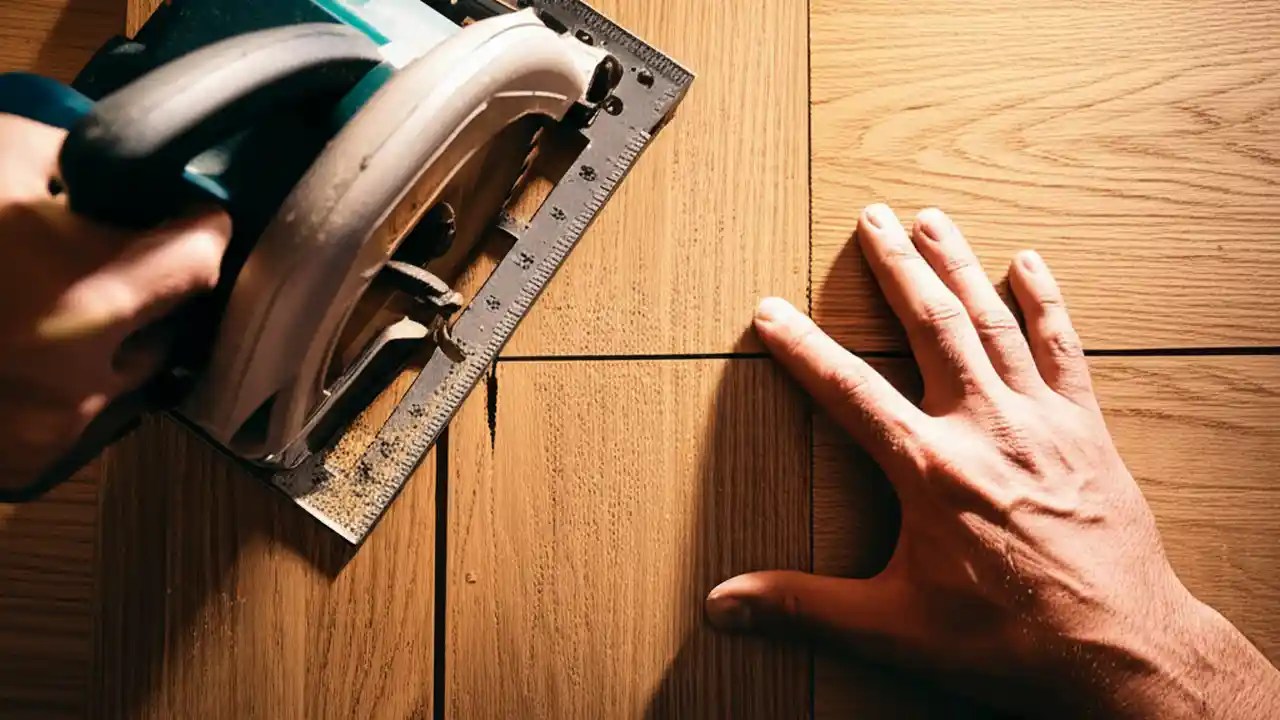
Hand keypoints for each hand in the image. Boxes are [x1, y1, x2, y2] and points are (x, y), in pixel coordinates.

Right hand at [0, 113, 230, 489]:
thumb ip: (76, 161)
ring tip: (46, 303)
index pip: (203, 256)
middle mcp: (86, 374)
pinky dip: (63, 383)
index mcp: (91, 291)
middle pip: (174, 321)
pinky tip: (19, 351)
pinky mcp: (25, 462)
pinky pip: (80, 416)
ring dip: (109, 340)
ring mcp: (55, 428)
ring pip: (128, 374)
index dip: (198, 223)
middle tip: (106, 255)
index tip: (191, 212)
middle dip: (151, 286)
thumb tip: (124, 177)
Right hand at [706, 204, 1279, 716]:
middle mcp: (986, 429)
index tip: (772, 310)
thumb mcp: (894, 629)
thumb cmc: (1011, 642)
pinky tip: (1030, 264)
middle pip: (932, 327)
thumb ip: (804, 607)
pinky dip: (1045, 304)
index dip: (804, 348)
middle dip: (896, 268)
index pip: (850, 391)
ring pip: (993, 323)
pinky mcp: (1086, 431)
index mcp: (932, 470)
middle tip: (872, 218)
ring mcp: (1042, 422)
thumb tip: (725, 606)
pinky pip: (1065, 349)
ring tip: (932, 220)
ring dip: (959, 266)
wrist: (1123, 652)